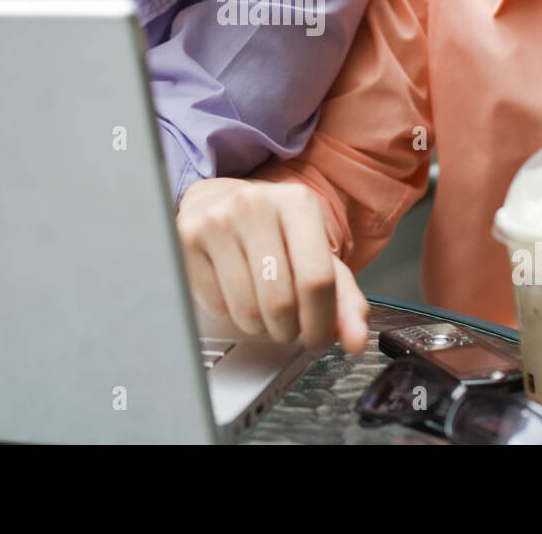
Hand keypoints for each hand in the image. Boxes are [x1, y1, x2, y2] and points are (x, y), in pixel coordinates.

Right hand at [177, 177, 369, 354]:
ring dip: (261, 327)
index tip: (320, 342)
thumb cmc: (272, 231)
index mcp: (296, 201)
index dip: (321, 323)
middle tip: (289, 328)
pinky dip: (231, 314)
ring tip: (264, 311)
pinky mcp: (186, 240)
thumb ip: (343, 298)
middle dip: (289, 330)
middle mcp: (255, 204)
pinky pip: (216, 306)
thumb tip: (355, 341)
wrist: (218, 199)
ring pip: (247, 311)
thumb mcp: (314, 253)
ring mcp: (216, 221)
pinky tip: (236, 295)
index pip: (317, 279)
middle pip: (281, 301)